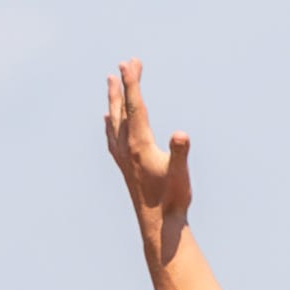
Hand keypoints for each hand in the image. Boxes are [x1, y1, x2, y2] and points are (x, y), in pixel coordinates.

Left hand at [103, 59, 192, 235]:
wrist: (158, 226)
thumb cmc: (172, 199)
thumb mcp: (180, 173)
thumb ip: (180, 152)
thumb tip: (181, 135)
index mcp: (140, 144)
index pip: (135, 106)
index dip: (132, 83)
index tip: (130, 62)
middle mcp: (127, 148)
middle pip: (123, 109)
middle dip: (124, 85)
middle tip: (125, 63)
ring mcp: (124, 158)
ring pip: (114, 121)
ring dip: (114, 100)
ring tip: (110, 82)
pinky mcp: (125, 167)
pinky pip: (112, 138)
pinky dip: (110, 124)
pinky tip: (107, 121)